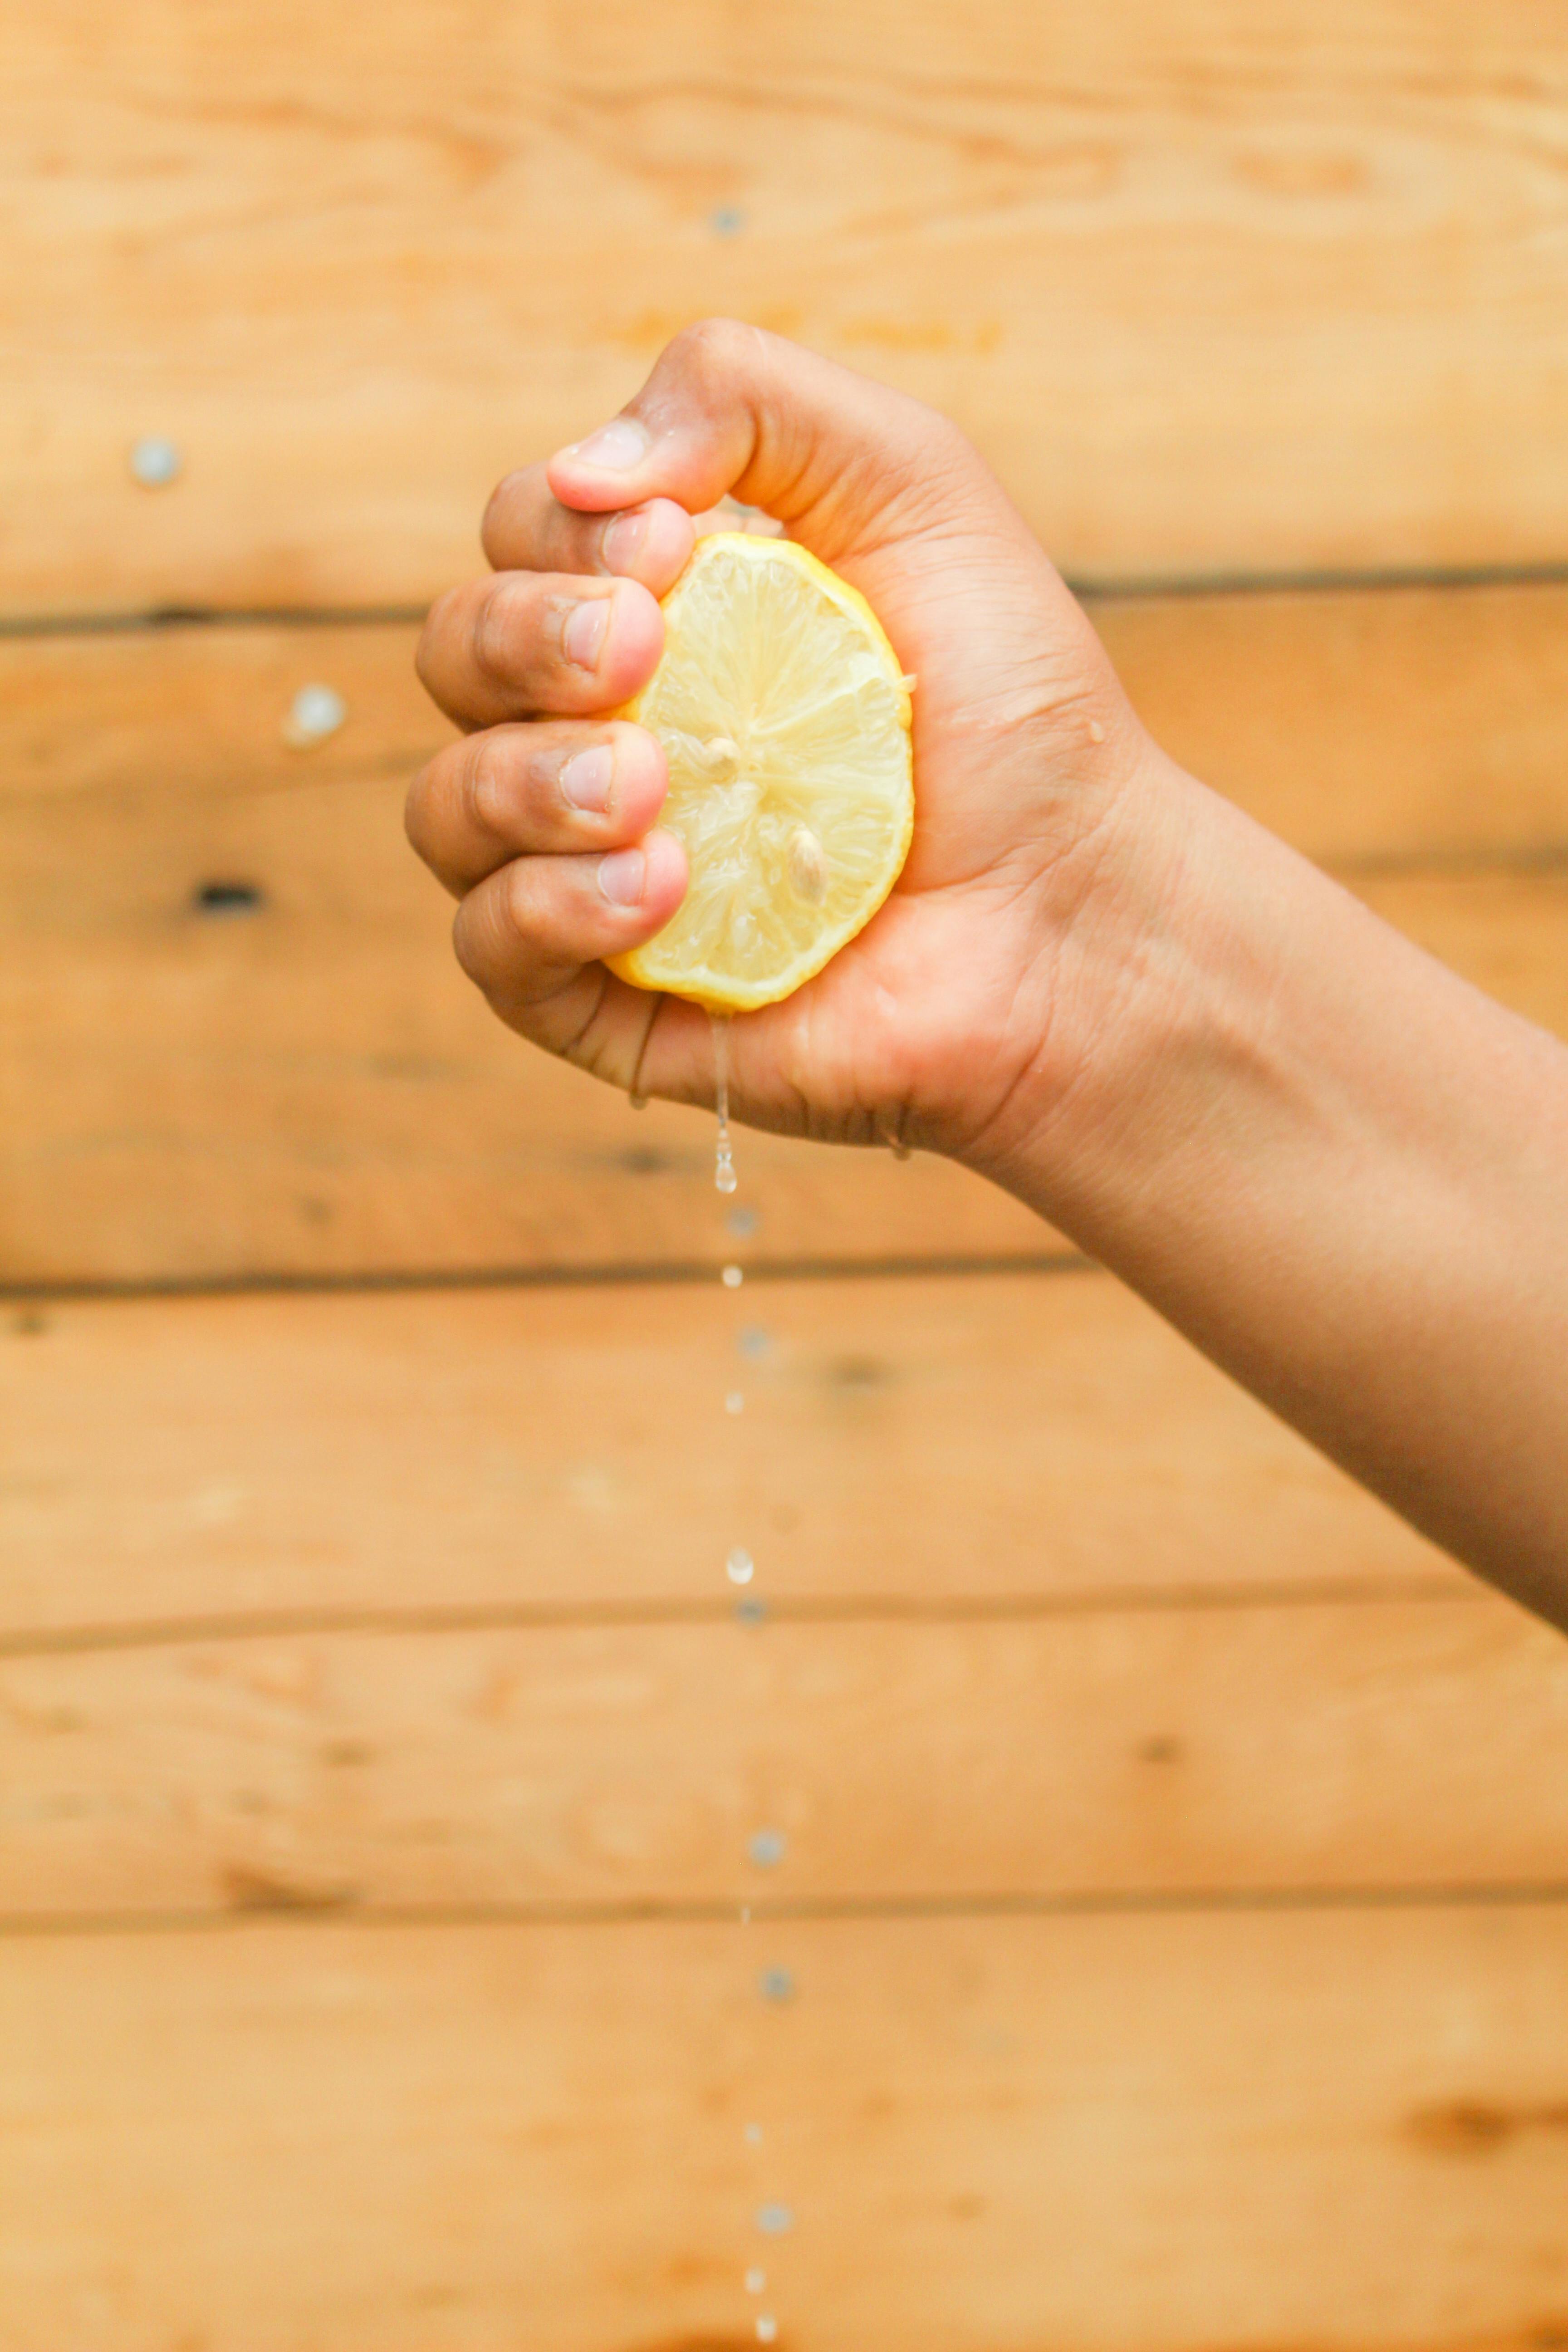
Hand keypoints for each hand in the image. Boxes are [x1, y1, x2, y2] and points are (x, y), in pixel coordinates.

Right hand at [407, 318, 1158, 1161]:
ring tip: (649, 786)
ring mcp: (594, 868)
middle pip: (455, 659)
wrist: (1074, 902)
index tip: (678, 549)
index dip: (560, 533)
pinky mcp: (607, 997)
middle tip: (640, 652)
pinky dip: (548, 904)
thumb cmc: (1007, 703)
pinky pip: (489, 947)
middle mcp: (603, 731)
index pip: (518, 538)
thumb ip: (750, 399)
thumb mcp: (911, 485)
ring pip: (445, 808)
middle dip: (523, 638)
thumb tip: (579, 469)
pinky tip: (662, 885)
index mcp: (657, 610)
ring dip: (523, 777)